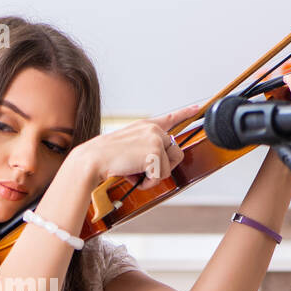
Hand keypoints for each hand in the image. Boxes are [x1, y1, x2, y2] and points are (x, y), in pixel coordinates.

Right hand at [71, 104, 196, 189]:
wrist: (93, 160)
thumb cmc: (106, 157)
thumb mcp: (127, 147)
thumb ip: (145, 149)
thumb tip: (156, 164)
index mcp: (145, 126)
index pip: (170, 118)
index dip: (185, 114)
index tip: (196, 108)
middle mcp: (153, 130)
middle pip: (175, 153)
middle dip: (162, 166)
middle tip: (141, 169)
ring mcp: (155, 140)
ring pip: (169, 167)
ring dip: (153, 176)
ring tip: (134, 172)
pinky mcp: (155, 152)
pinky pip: (161, 176)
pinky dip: (148, 182)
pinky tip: (134, 175)